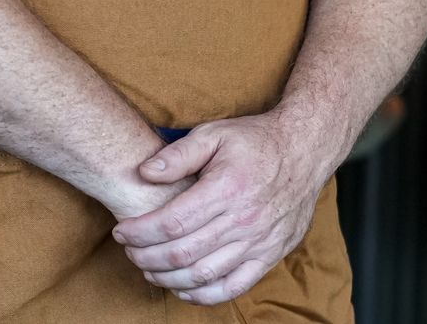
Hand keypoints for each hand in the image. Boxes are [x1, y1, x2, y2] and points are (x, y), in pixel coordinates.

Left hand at [110, 111, 333, 305]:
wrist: (305, 151)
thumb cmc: (256, 140)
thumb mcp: (215, 133)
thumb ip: (179, 154)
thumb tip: (144, 173)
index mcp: (226, 188)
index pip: (172, 222)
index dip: (140, 232)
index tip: (121, 232)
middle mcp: (243, 220)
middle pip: (182, 253)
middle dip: (146, 257)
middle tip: (129, 252)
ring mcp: (259, 242)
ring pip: (203, 275)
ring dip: (168, 278)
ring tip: (148, 268)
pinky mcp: (270, 255)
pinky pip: (233, 287)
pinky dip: (203, 294)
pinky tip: (182, 286)